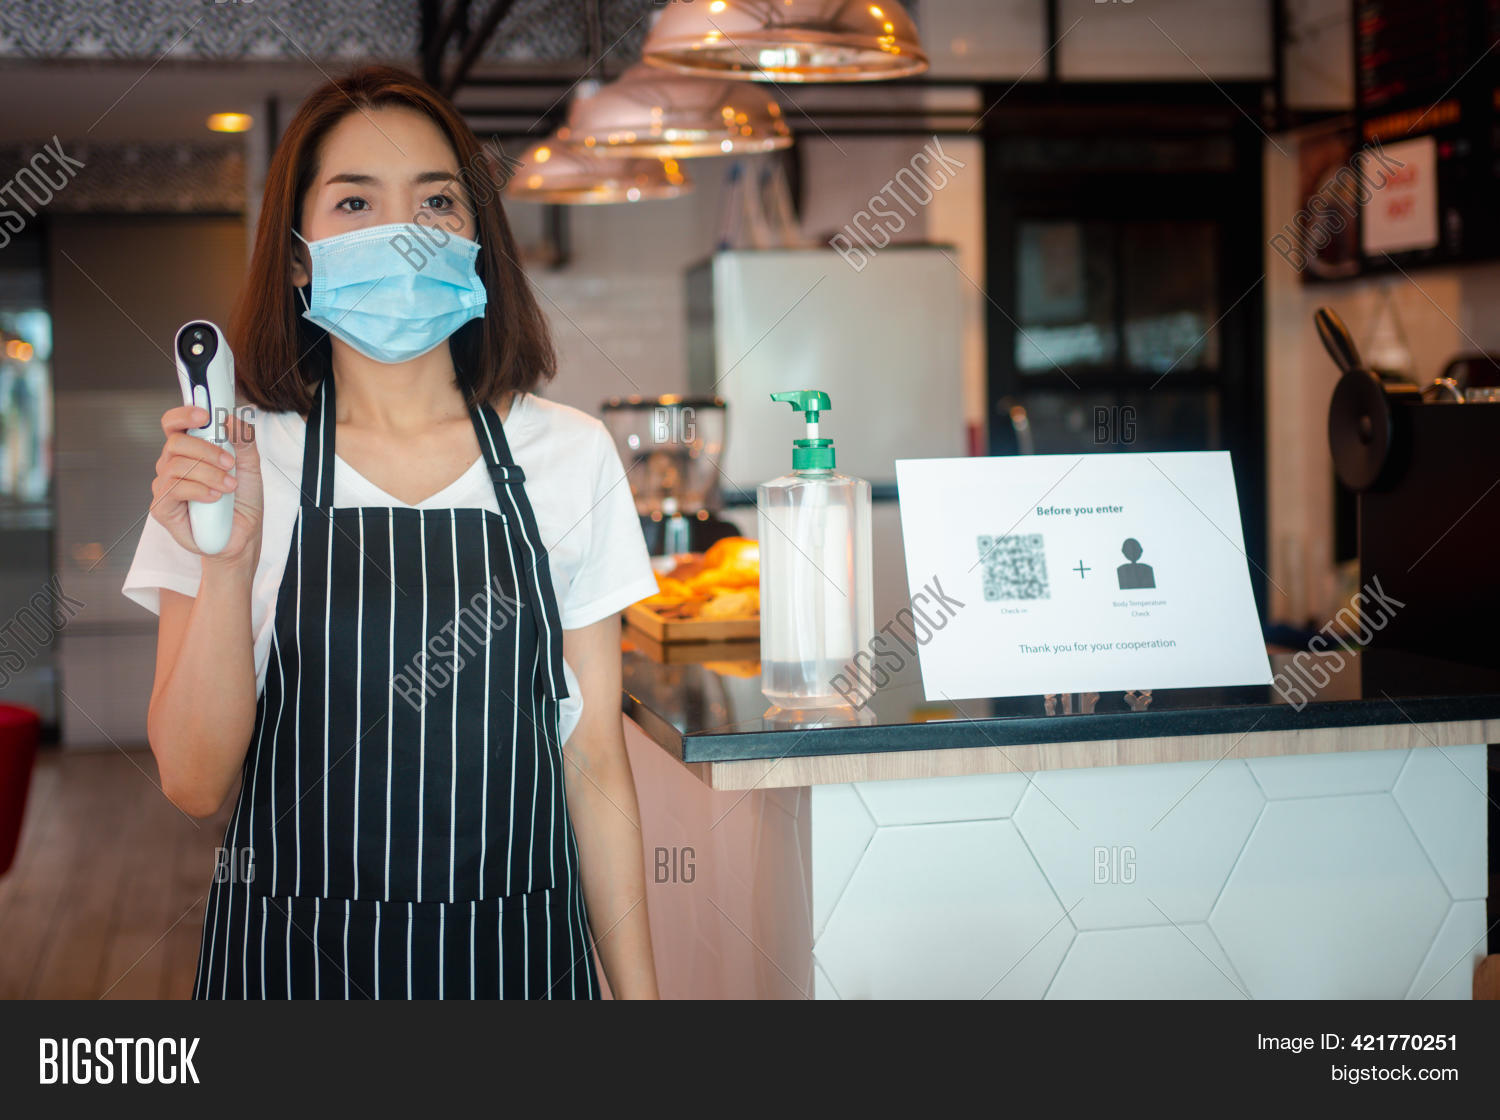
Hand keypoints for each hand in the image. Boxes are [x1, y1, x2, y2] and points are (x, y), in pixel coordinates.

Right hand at [150, 406, 263, 568]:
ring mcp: (165, 486)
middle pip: (175, 442)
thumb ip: (243, 440)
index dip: (183, 414)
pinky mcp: (162, 507)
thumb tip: (231, 419)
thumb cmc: (241, 500)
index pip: (174, 424)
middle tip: (230, 463)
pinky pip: (173, 489)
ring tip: (230, 486)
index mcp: (190, 450)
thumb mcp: (250, 466)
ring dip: (208, 473)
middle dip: (206, 450)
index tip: (204, 414)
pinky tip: (216, 498)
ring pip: (176, 466)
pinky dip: (199, 490)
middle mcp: (173, 464)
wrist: (242, 535)